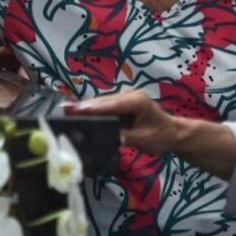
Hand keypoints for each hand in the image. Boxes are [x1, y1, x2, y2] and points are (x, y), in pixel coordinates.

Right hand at [65, 90, 180, 155]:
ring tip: (66, 111)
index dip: (93, 108)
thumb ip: (125, 137)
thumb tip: (107, 137)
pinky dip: (92, 111)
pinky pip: (104, 107)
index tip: (76, 110)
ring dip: (85, 108)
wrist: (172, 132)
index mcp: (136, 101)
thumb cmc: (160, 136)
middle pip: (103, 102)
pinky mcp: (120, 104)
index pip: (111, 105)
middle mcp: (128, 95)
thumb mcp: (143, 140)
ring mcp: (124, 98)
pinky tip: (78, 114)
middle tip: (63, 109)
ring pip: (101, 104)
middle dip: (83, 106)